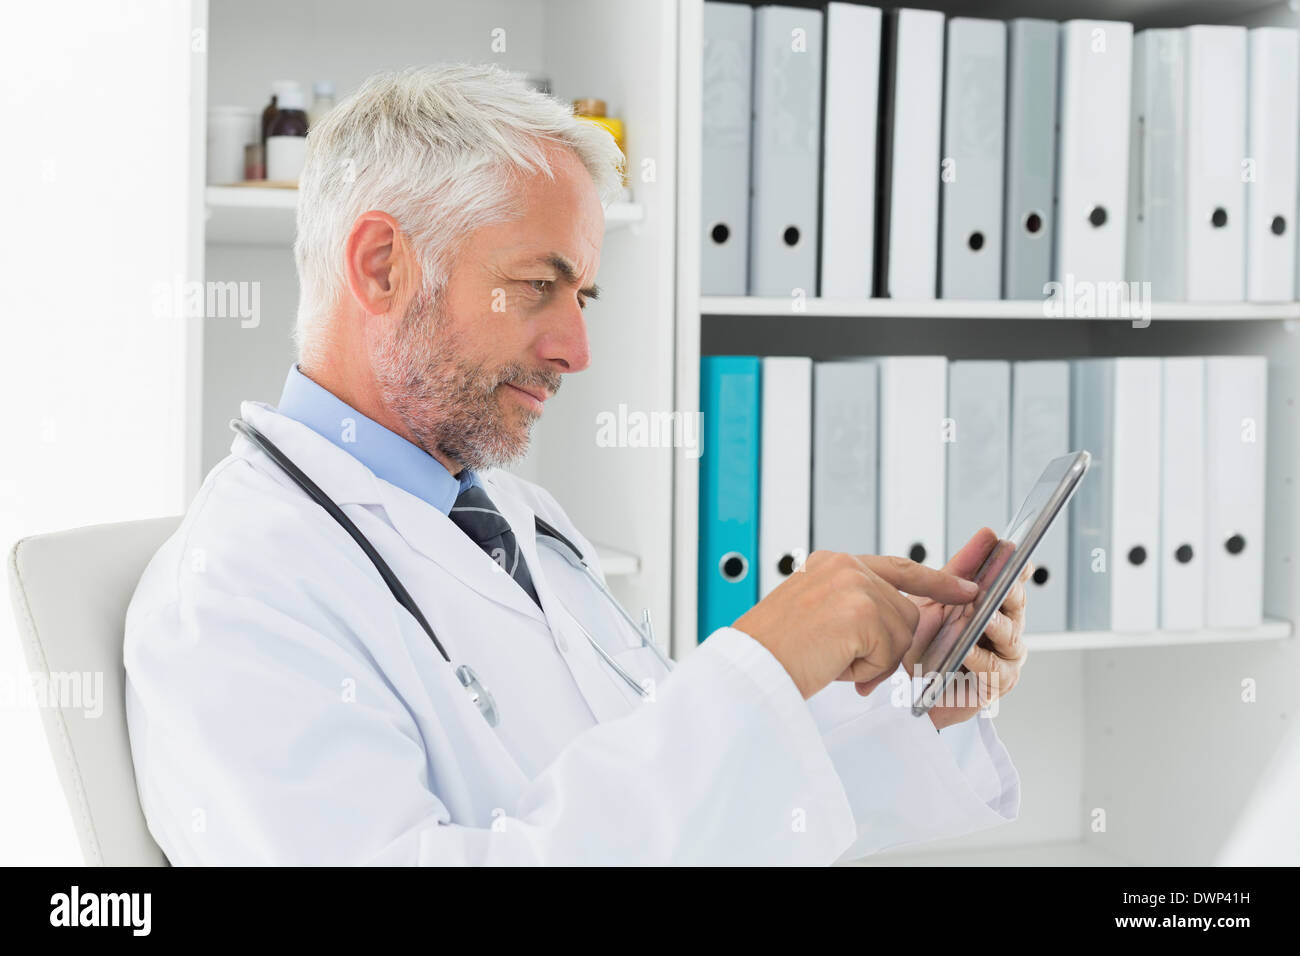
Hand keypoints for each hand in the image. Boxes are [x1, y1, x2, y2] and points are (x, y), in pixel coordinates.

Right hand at [733, 550, 979, 700]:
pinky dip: (865, 672)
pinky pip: (891, 654)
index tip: (965, 587)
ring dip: (872, 661)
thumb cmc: (774, 652)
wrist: (750, 668)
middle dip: (885, 646)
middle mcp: (845, 566)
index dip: (935, 582)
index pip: (898, 567)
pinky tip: (833, 663)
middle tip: (842, 659)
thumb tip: (900, 631)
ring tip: (830, 659)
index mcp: (832, 564)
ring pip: (902, 635)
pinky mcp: (862, 610)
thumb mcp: (817, 617)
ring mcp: (855, 585)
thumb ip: (857, 610)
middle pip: (905, 611)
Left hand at [902, 528, 1029, 729]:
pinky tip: (967, 651)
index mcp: (997, 604)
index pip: (1013, 580)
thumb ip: (964, 566)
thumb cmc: (932, 637)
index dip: (1015, 567)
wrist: (913, 679)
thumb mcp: (940, 594)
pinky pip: (992, 670)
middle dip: (1008, 592)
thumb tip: (989, 534)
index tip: (1013, 553)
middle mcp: (1007, 629)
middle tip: (1002, 581)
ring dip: (996, 627)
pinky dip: (979, 661)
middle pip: (1015, 605)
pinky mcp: (996, 685)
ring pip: (1008, 637)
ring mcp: (1005, 657)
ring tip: (984, 618)